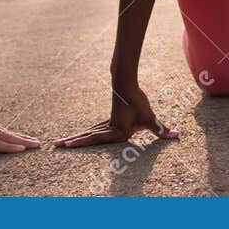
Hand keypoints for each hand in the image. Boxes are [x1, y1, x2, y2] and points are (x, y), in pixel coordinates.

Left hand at [0, 78, 41, 161]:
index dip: (7, 146)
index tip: (22, 150)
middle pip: (6, 136)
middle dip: (22, 142)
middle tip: (38, 146)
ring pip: (6, 133)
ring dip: (21, 138)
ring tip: (35, 144)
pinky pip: (2, 131)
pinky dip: (13, 136)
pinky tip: (20, 140)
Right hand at [52, 81, 180, 147]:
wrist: (127, 83)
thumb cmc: (138, 102)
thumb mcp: (150, 118)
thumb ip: (160, 129)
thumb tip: (174, 136)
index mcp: (116, 132)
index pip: (95, 139)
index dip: (80, 143)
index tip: (66, 146)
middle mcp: (109, 128)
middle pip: (87, 137)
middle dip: (72, 142)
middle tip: (54, 145)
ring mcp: (107, 122)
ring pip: (89, 133)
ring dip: (76, 138)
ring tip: (61, 142)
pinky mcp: (109, 118)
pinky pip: (95, 129)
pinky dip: (87, 134)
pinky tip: (84, 136)